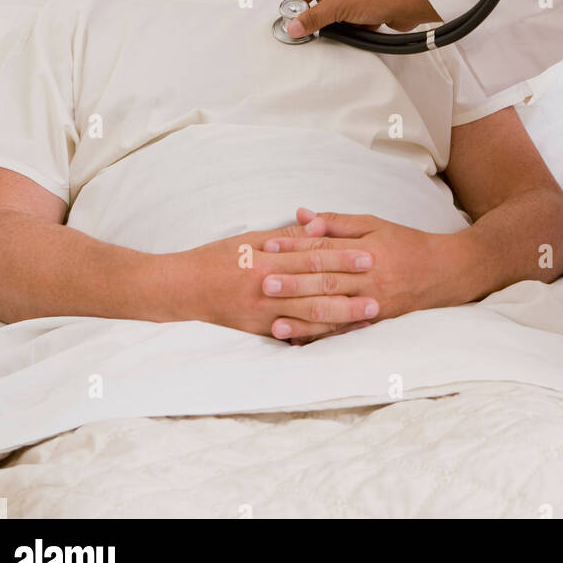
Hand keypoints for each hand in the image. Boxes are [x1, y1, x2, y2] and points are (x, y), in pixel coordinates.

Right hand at [172, 215, 379, 341]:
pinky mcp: (258, 331)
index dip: (342, 256)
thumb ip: (285, 237)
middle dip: (350, 287)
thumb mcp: (250, 239)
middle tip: (380, 285)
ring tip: (369, 312)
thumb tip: (316, 228)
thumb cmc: (218, 258)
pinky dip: (319, 334)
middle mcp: (266, 287)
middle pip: (316, 287)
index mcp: (266, 259)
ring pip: (310, 315)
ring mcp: (262, 313)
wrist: (183, 288)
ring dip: (342, 314)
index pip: (312, 257)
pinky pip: (295, 334)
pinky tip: (339, 332)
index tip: (368, 254)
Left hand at [260, 207, 457, 336]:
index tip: (268, 248)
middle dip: (293, 283)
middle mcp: (369, 279)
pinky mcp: (376, 322)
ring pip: (333, 311)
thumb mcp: (374, 224)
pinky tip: (300, 341)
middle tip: (263, 282)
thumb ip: (336, 223)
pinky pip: (345, 332)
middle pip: (326, 281)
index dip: (295, 248)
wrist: (444, 272)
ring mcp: (373, 304)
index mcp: (367, 251)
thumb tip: (302, 216)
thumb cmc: (405, 243)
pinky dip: (321, 337)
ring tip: (274, 323)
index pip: (325, 249)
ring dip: (302, 318)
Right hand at [286, 0, 438, 37]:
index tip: (291, 17)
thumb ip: (313, 18)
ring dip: (344, 21)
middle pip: (324, 1)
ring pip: (339, 12)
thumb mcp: (338, 7)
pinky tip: (365, 23)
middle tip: (326, 23)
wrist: (408, 4)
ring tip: (353, 21)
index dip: (300, 2)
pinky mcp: (370, 3)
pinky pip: (353, 17)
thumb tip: (293, 27)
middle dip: (328, 15)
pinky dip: (356, 24)